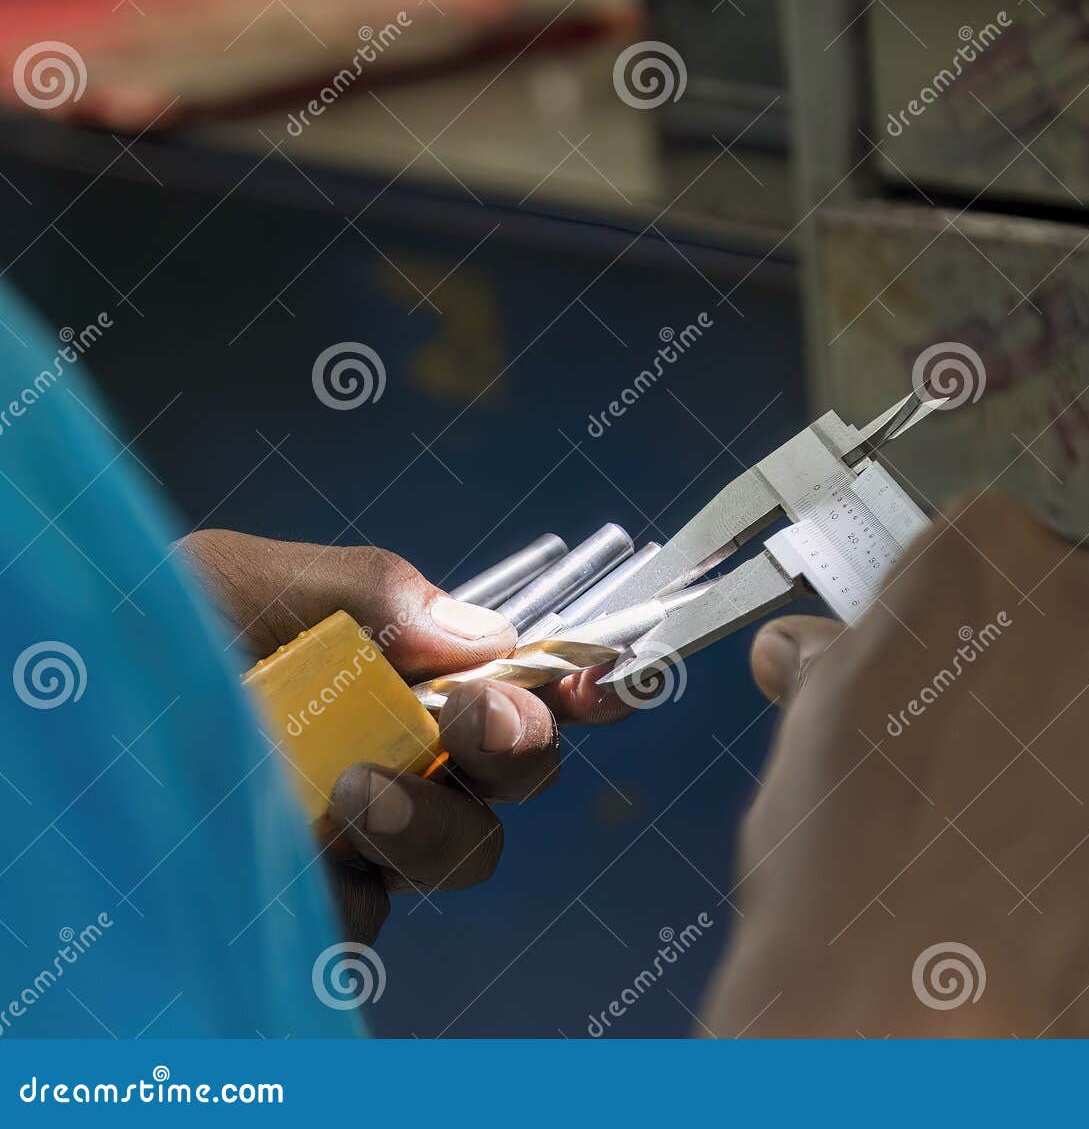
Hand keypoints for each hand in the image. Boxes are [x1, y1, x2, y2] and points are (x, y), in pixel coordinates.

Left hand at [178, 530, 628, 942]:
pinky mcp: (312, 910)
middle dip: (517, 746)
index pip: (513, 677)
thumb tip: (484, 632)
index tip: (606, 675)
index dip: (574, 679)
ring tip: (354, 796)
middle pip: (515, 770)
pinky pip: (373, 925)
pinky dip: (357, 893)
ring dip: (438, 824)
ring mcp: (359, 840)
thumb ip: (365, 591)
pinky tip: (306, 858)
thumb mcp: (241, 583)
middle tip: (479, 723)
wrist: (59, 724)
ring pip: (466, 851)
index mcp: (394, 674)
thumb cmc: (138, 640)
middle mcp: (396, 755)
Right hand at [704, 495, 1088, 1036]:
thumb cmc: (857, 873)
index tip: (990, 699)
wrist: (919, 1001)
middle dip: (1081, 699)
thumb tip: (808, 650)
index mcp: (991, 552)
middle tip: (1032, 787)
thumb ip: (840, 664)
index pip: (1012, 569)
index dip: (997, 650)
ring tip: (1080, 849)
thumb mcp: (817, 735)